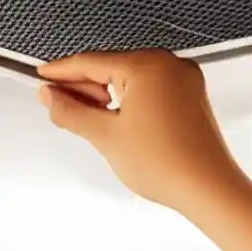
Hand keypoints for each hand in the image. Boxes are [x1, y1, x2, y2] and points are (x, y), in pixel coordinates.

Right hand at [37, 50, 249, 212]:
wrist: (208, 189)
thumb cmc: (167, 165)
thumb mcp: (105, 136)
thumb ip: (71, 111)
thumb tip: (49, 96)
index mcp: (148, 66)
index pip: (91, 61)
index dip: (62, 71)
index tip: (43, 75)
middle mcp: (169, 64)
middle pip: (111, 66)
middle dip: (83, 85)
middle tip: (58, 104)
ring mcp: (183, 79)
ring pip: (130, 77)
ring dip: (105, 93)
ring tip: (86, 117)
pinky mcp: (190, 95)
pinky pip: (150, 87)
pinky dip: (128, 99)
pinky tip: (114, 117)